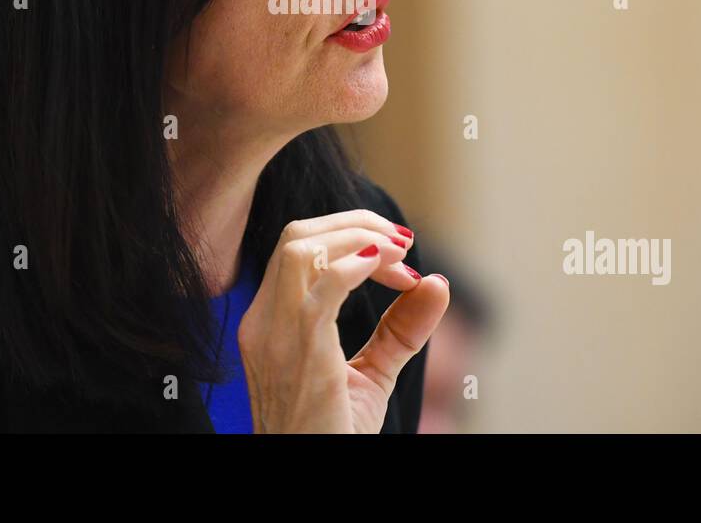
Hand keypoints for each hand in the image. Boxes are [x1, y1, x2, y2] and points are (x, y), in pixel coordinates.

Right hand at [238, 209, 449, 431]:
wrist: (314, 476)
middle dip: (356, 223)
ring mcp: (276, 335)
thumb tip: (437, 283)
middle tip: (403, 243)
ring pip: (302, 247)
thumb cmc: (333, 433)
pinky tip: (386, 269)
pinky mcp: (302, 352)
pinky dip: (357, 264)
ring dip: (359, 237)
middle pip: (297, 234)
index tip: (398, 259)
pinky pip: (322, 285)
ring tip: (398, 254)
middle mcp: (263, 322)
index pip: (298, 246)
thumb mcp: (371, 373)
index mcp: (268, 321)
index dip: (351, 236)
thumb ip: (401, 328)